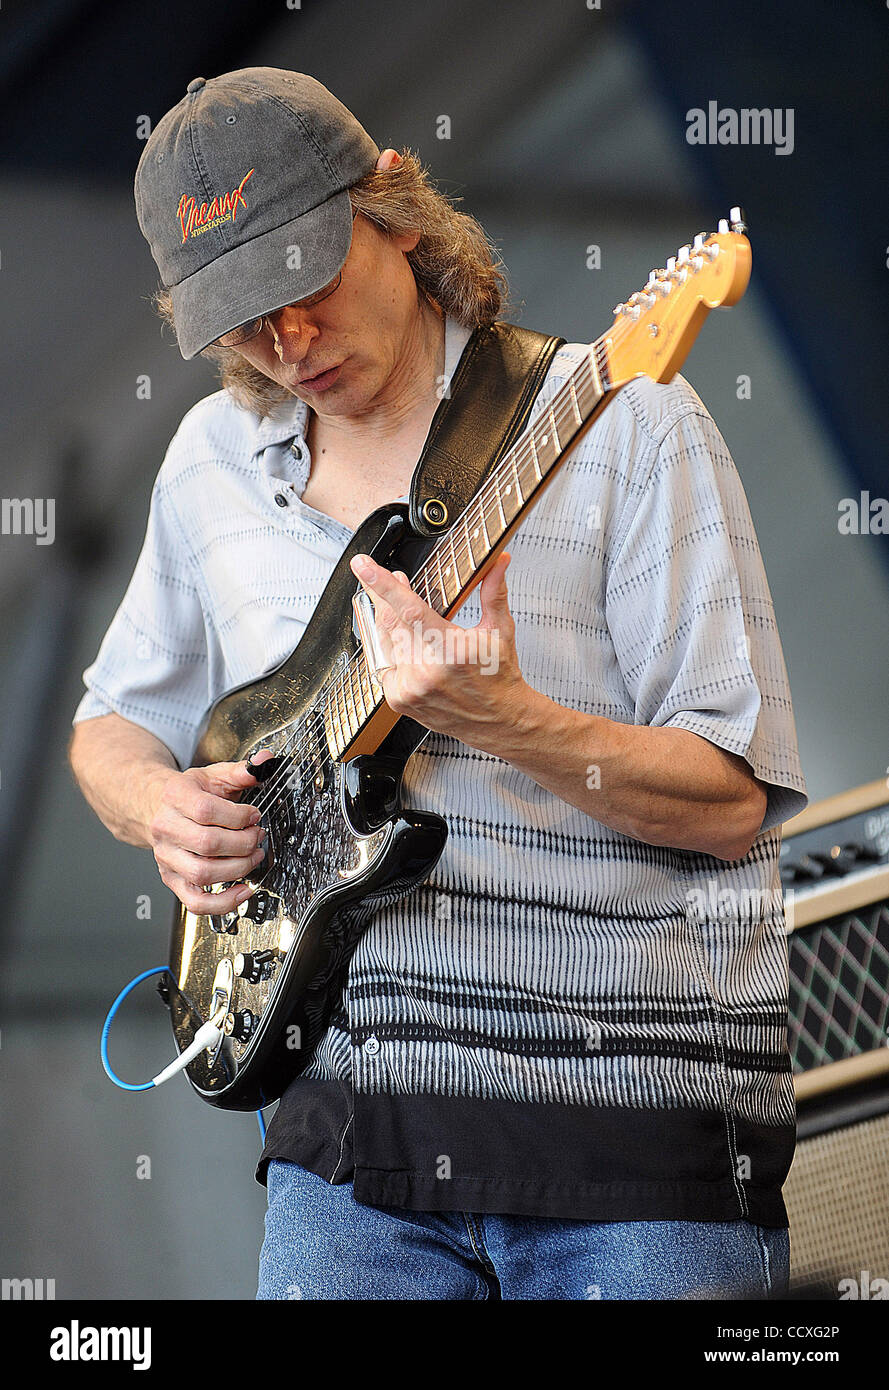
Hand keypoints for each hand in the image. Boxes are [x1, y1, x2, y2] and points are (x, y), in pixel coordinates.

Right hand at [146, 749, 275, 914]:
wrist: (155, 807)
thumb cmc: (186, 794)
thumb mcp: (212, 775)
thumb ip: (241, 770)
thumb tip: (265, 761)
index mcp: (175, 798)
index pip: (206, 811)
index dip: (237, 816)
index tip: (254, 814)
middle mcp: (166, 829)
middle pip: (207, 844)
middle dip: (243, 842)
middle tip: (257, 836)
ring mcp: (167, 857)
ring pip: (202, 874)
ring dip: (238, 868)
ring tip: (254, 856)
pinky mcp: (171, 879)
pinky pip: (196, 902)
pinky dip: (223, 903)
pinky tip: (242, 890)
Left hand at [349, 550, 529, 754]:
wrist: (498, 720)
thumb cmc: (499, 677)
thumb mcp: (500, 631)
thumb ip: (494, 592)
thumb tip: (498, 562)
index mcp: (451, 651)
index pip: (409, 609)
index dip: (382, 584)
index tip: (363, 567)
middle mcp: (427, 672)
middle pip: (390, 621)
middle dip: (383, 595)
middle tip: (383, 577)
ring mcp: (410, 687)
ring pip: (383, 640)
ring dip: (384, 618)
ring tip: (391, 604)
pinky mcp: (400, 699)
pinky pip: (381, 663)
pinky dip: (387, 646)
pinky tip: (397, 638)